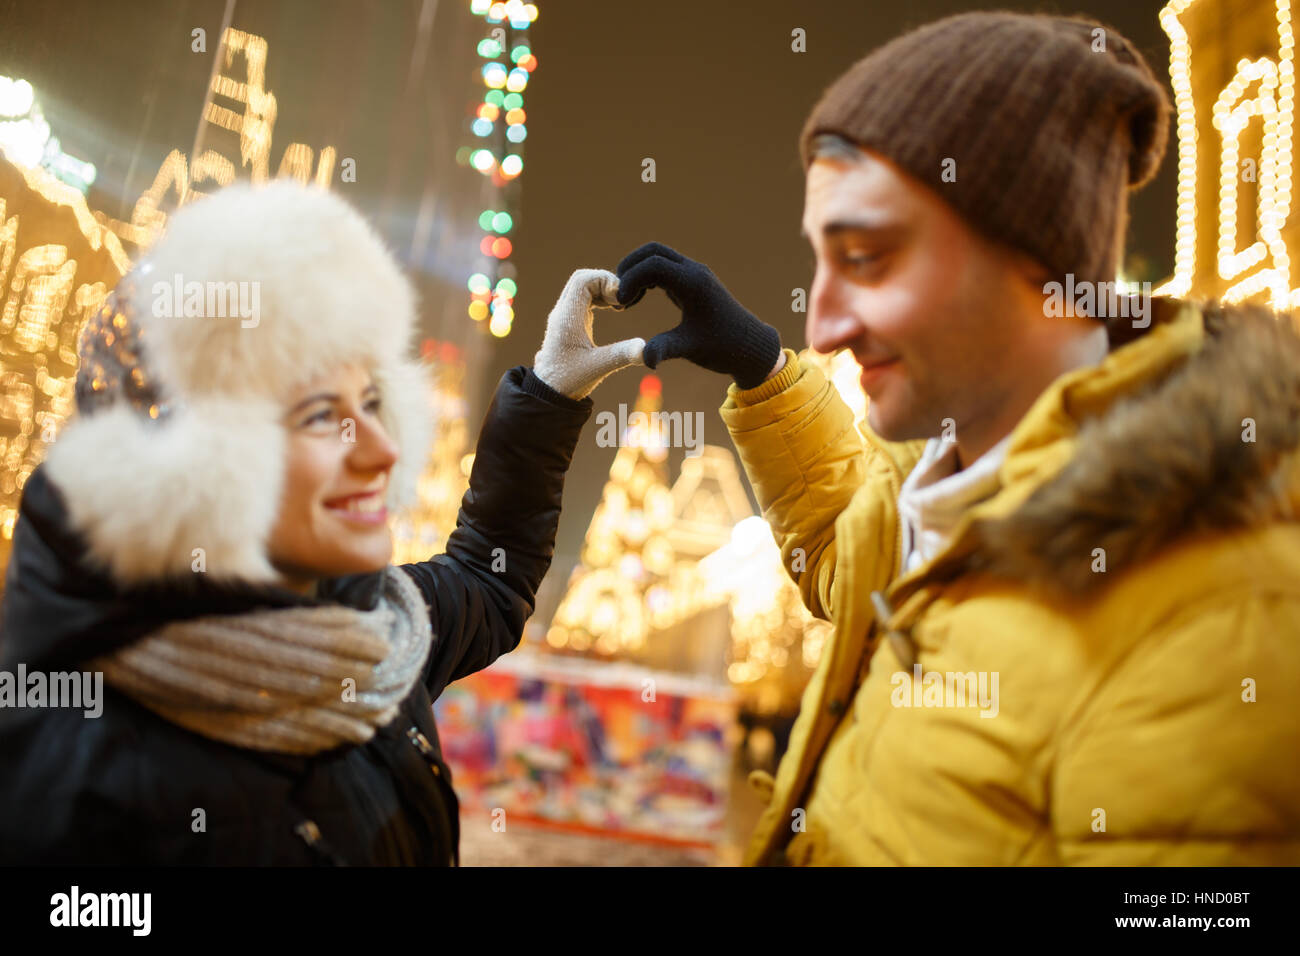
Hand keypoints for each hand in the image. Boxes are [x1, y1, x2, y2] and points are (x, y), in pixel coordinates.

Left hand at [533, 269, 644, 399]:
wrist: (548, 392)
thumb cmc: (568, 381)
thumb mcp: (598, 367)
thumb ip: (622, 355)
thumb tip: (647, 349)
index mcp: (567, 317)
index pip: (582, 279)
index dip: (605, 280)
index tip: (621, 299)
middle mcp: (564, 312)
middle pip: (582, 278)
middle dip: (606, 282)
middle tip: (624, 299)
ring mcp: (566, 315)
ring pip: (584, 287)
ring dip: (604, 289)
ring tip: (621, 305)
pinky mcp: (571, 322)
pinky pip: (586, 297)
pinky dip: (602, 297)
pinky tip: (615, 310)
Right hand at [615, 241, 781, 388]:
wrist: (749, 347)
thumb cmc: (723, 347)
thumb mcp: (690, 349)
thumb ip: (664, 349)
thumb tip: (645, 361)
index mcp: (693, 283)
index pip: (652, 265)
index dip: (630, 280)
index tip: (621, 305)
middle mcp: (694, 271)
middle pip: (652, 251)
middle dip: (629, 268)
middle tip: (617, 297)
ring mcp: (694, 273)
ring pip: (657, 256)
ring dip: (637, 271)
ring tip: (626, 300)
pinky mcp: (692, 281)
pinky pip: (663, 267)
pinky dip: (646, 277)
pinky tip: (638, 299)